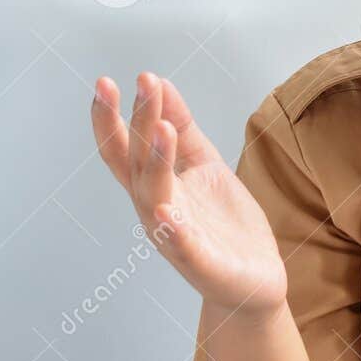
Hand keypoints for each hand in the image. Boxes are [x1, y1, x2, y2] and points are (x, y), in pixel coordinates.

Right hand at [90, 71, 287, 319]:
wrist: (254, 280)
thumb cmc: (223, 223)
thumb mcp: (205, 165)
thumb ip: (183, 129)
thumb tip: (160, 82)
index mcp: (156, 187)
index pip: (124, 149)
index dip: (111, 118)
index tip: (105, 81)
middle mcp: (157, 210)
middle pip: (139, 164)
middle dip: (139, 123)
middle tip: (142, 83)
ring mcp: (176, 238)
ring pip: (155, 197)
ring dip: (156, 162)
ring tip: (161, 127)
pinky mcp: (202, 264)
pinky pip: (183, 246)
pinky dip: (174, 230)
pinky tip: (167, 210)